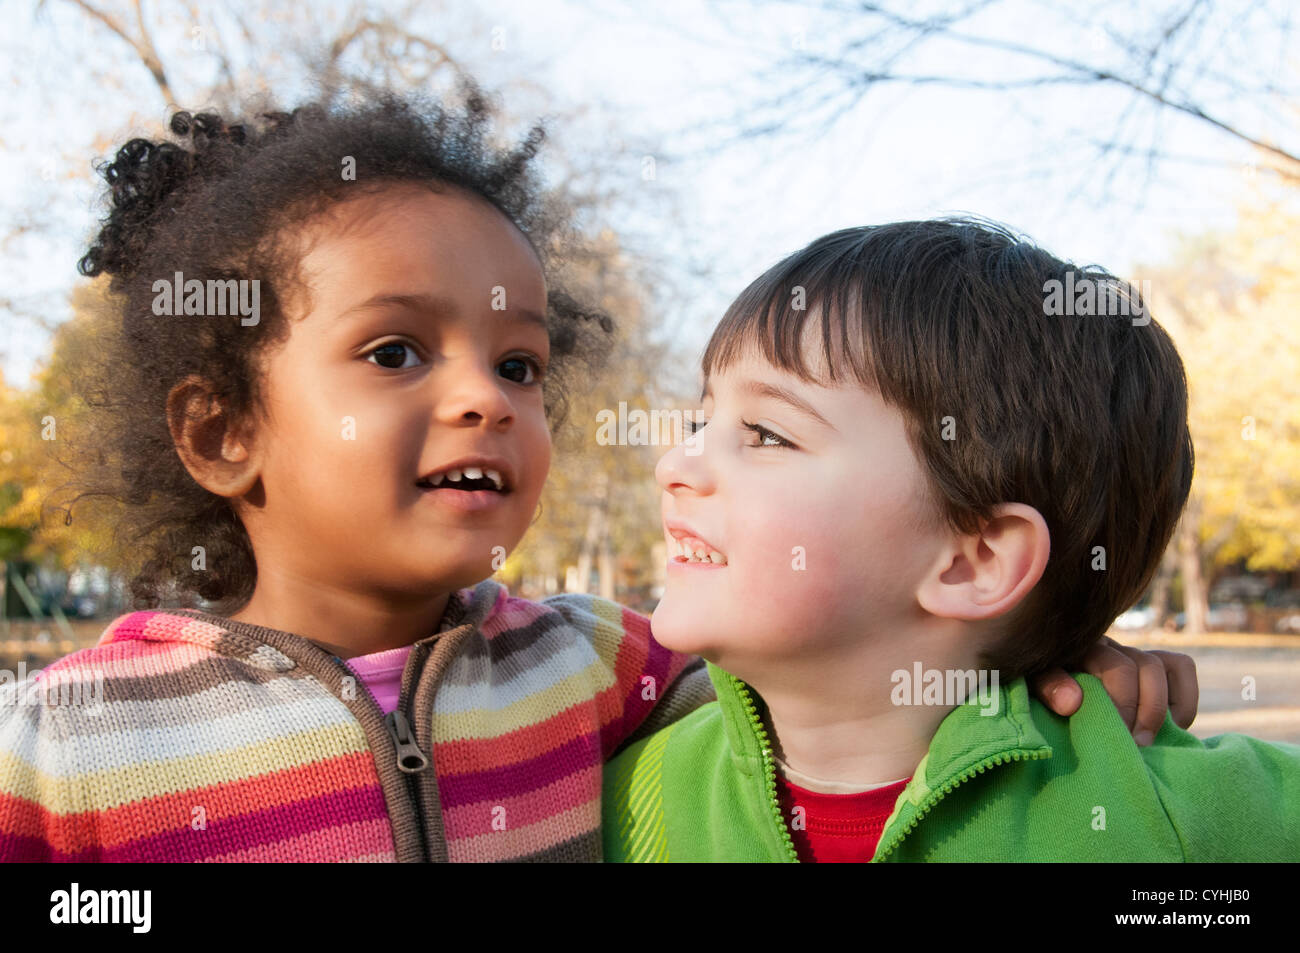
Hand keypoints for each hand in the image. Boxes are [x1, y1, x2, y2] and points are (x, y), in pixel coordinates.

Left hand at [1029, 636, 1198, 745]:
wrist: (1048, 695)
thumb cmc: (1040, 694)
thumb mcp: (1032, 688)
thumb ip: (1048, 688)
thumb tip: (1072, 702)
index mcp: (1078, 647)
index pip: (1113, 666)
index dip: (1121, 702)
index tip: (1115, 735)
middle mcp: (1108, 646)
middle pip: (1142, 665)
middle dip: (1141, 709)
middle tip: (1132, 745)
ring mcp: (1131, 655)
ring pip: (1160, 666)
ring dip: (1159, 708)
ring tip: (1147, 743)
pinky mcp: (1154, 667)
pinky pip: (1181, 668)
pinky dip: (1183, 698)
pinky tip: (1172, 726)